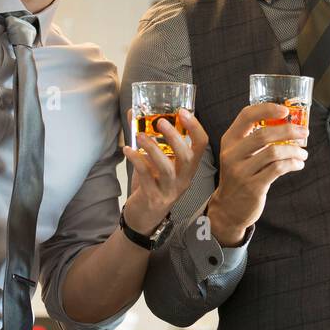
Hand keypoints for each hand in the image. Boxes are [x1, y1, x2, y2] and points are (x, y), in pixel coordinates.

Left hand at [120, 108, 208, 235]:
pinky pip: (146, 176)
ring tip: (140, 135)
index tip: (183, 112)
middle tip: (160, 122)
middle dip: (175, 137)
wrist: (143, 218)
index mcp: (188, 167)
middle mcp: (183, 179)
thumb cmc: (152, 185)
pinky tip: (128, 150)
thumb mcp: (155, 162)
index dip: (195, 127)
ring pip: (167, 168)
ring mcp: (169, 190)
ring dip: (153, 149)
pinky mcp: (153, 198)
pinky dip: (136, 160)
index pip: (201, 145)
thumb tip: (135, 113)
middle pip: (188, 157)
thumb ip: (149, 140)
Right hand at [205, 103, 308, 246]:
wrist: (227, 209)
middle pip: (264, 134)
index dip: (266, 109)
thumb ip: (253, 139)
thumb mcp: (238, 154)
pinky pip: (278, 169)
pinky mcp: (253, 187)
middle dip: (289, 130)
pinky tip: (298, 164)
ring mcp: (241, 171)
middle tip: (304, 133)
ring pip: (274, 152)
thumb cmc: (239, 176)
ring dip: (294, 151)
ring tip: (303, 153)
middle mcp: (232, 154)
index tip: (285, 110)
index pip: (246, 116)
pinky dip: (293, 164)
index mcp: (229, 140)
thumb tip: (286, 124)